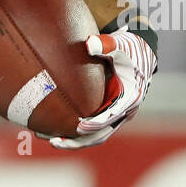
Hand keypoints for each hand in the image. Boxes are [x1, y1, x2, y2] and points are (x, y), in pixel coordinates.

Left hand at [48, 27, 156, 149]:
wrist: (137, 53)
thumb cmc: (128, 49)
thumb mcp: (120, 45)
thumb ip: (106, 44)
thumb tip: (89, 44)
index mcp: (129, 99)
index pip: (110, 116)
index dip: (94, 123)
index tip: (78, 127)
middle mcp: (122, 112)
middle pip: (99, 134)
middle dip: (78, 140)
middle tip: (54, 141)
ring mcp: (113, 114)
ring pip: (93, 135)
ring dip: (73, 139)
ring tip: (49, 139)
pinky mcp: (105, 113)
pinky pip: (89, 127)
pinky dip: (74, 131)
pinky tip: (53, 129)